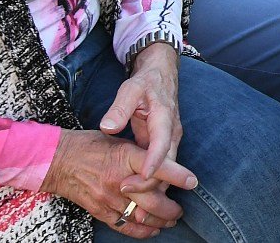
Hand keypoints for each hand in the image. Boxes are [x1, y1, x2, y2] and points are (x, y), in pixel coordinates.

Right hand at [43, 129, 190, 238]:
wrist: (59, 161)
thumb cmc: (90, 146)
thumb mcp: (118, 140)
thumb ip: (139, 154)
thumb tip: (160, 164)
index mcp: (126, 156)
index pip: (157, 167)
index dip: (177, 176)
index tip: (192, 181)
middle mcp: (119, 179)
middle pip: (153, 201)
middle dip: (171, 209)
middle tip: (180, 210)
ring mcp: (108, 198)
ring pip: (141, 217)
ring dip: (159, 221)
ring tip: (170, 220)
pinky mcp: (100, 210)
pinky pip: (124, 226)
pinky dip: (140, 231)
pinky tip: (151, 230)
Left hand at [101, 43, 184, 185]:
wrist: (161, 74)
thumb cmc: (146, 81)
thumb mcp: (131, 89)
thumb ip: (119, 108)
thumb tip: (107, 127)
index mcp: (164, 117)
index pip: (162, 143)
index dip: (153, 162)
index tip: (141, 177)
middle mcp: (171, 132)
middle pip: (166, 163)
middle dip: (150, 182)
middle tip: (126, 192)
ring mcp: (169, 140)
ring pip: (165, 169)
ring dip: (151, 187)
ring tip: (133, 204)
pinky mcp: (163, 145)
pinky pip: (159, 168)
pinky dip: (150, 182)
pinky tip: (135, 194)